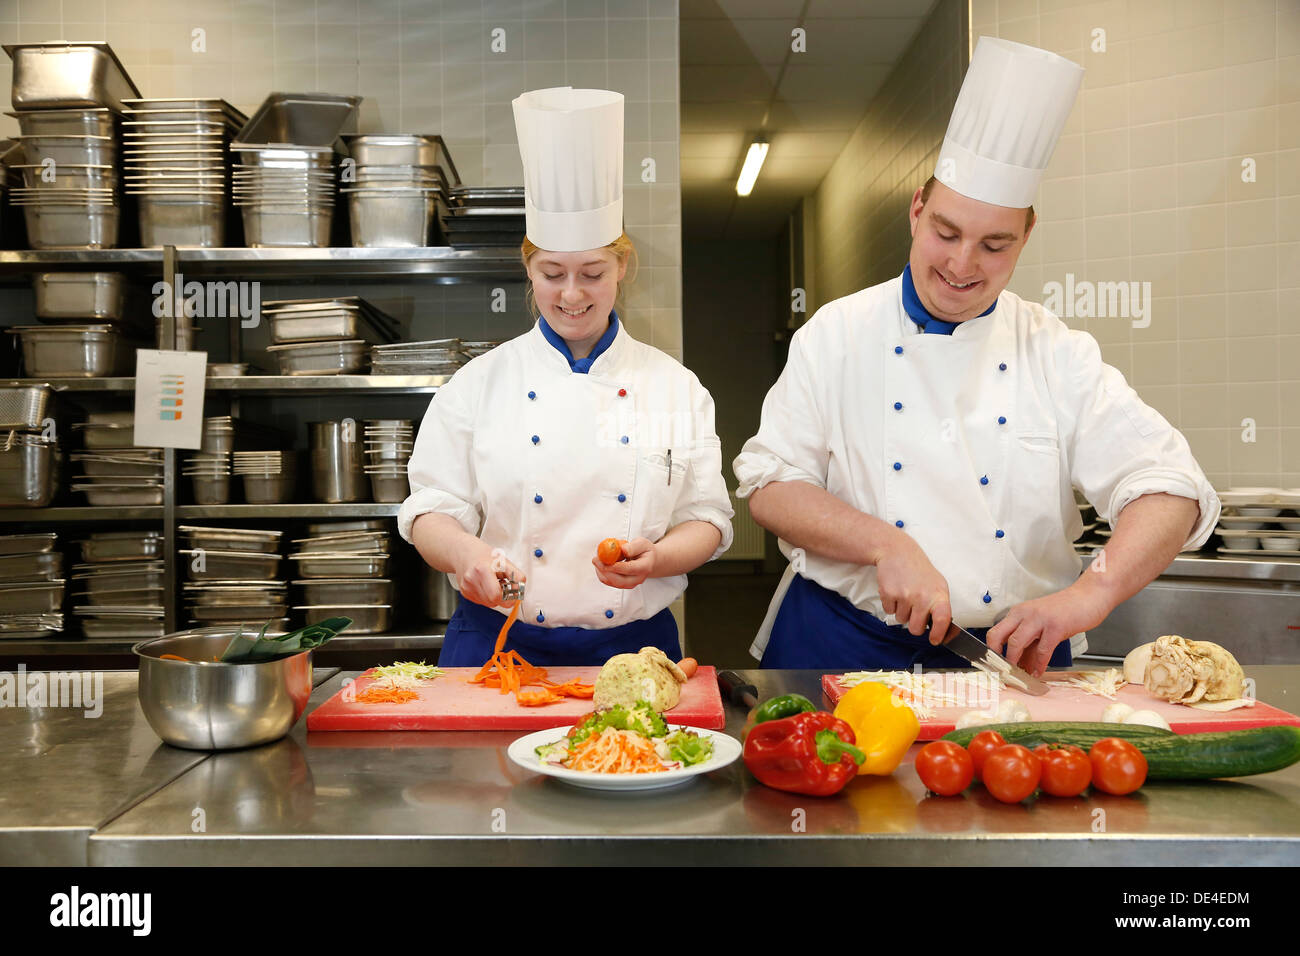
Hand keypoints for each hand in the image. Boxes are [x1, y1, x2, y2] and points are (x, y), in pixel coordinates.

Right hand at [455, 542, 524, 607]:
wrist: (464, 552)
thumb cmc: (485, 555)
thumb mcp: (504, 561)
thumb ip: (516, 576)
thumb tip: (521, 591)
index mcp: (482, 570)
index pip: (496, 595)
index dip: (508, 597)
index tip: (514, 593)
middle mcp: (472, 580)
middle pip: (493, 602)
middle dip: (503, 597)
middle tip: (504, 585)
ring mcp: (466, 588)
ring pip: (489, 604)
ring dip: (495, 597)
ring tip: (494, 582)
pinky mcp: (465, 593)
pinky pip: (482, 602)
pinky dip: (487, 596)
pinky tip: (486, 585)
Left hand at [592, 536, 655, 588]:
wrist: (648, 561)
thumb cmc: (644, 550)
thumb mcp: (642, 543)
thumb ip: (634, 546)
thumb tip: (623, 549)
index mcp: (645, 567)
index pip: (630, 569)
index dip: (616, 566)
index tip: (605, 560)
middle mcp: (639, 579)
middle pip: (620, 580)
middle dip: (605, 571)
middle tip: (595, 560)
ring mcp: (631, 584)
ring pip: (613, 582)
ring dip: (602, 572)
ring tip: (597, 559)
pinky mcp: (623, 585)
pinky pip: (610, 582)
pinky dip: (602, 574)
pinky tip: (600, 564)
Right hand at [873, 529, 952, 639]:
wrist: (898, 552)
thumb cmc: (920, 571)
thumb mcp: (938, 585)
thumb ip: (941, 607)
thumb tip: (946, 631)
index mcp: (938, 594)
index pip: (943, 619)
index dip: (939, 634)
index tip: (935, 640)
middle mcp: (922, 596)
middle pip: (916, 629)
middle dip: (914, 625)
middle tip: (915, 611)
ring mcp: (905, 595)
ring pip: (901, 620)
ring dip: (902, 612)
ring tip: (905, 595)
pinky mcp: (889, 593)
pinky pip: (889, 611)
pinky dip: (891, 605)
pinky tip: (895, 591)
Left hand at [984, 586, 1110, 676]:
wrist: (1088, 597)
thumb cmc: (1065, 611)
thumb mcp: (1041, 625)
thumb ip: (1030, 643)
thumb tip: (1020, 664)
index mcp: (1018, 613)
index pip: (995, 632)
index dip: (991, 650)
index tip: (993, 666)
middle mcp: (1024, 614)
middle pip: (998, 636)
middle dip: (996, 657)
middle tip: (999, 672)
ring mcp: (1039, 619)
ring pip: (1016, 642)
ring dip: (1014, 662)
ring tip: (1016, 676)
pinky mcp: (1055, 626)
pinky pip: (1043, 650)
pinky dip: (1039, 664)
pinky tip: (1038, 672)